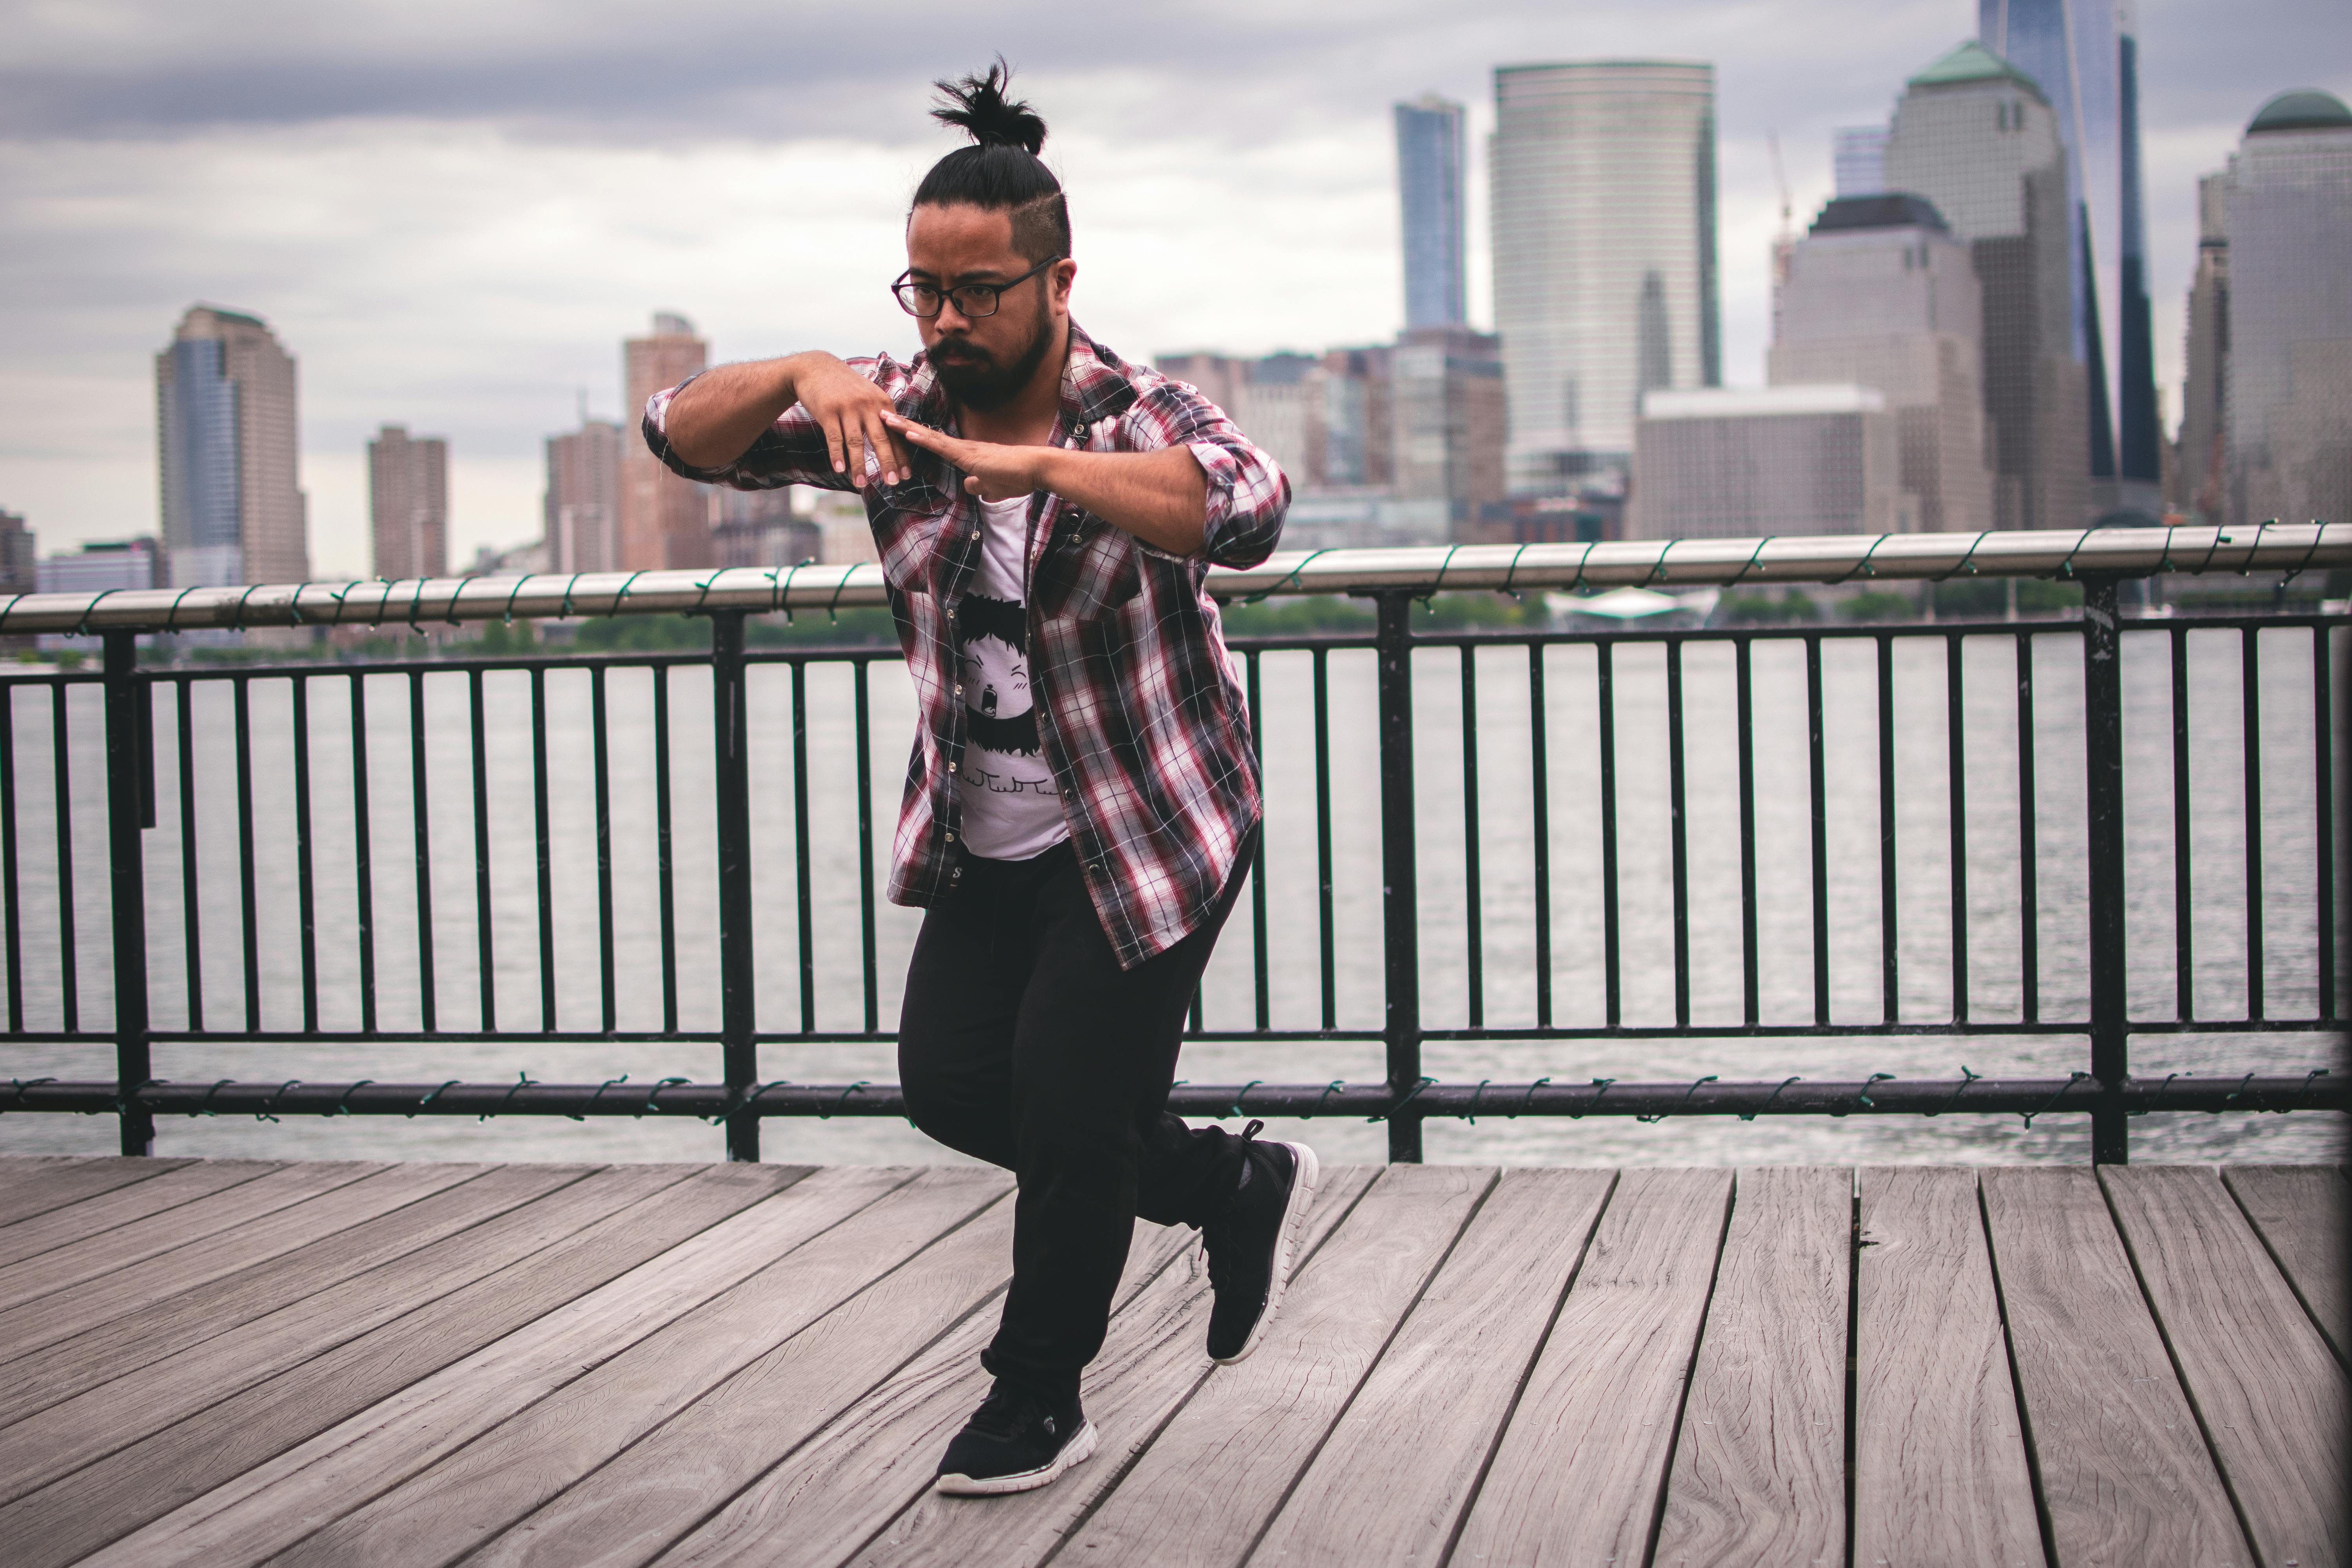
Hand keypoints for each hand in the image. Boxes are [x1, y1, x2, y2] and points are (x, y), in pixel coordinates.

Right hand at [795, 355, 912, 487]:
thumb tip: (895, 442)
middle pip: (880, 439)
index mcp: (882, 403)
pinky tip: (839, 469)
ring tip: (861, 484)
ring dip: (859, 466)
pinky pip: (834, 437)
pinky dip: (837, 454)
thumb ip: (881, 415)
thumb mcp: (868, 396)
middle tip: (892, 483)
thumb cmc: (845, 387)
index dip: (901, 456)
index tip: (905, 476)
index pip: (894, 434)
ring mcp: (847, 408)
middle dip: (887, 462)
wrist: (816, 368)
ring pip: (856, 442)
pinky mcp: (828, 411)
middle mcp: (867, 405)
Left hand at [884, 415, 1045, 501]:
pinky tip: (907, 433)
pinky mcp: (969, 455)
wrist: (1035, 469)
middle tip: (881, 415)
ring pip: (929, 437)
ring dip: (906, 428)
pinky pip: (941, 446)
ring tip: (885, 418)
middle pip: (927, 435)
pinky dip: (923, 439)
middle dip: (903, 426)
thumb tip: (969, 485)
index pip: (935, 444)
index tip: (897, 429)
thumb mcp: (992, 487)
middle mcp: (962, 448)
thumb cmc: (1018, 477)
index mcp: (966, 455)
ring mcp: (964, 449)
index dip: (916, 436)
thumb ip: (979, 485)